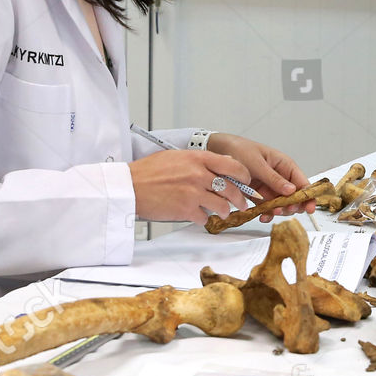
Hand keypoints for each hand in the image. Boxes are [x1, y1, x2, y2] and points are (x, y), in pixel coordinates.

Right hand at [129, 149, 253, 223]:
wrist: (130, 186)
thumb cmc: (149, 171)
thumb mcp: (176, 157)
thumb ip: (198, 161)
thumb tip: (218, 166)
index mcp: (197, 158)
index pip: (232, 165)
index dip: (244, 176)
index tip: (246, 181)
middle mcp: (198, 174)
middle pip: (231, 188)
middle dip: (240, 198)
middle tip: (241, 203)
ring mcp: (194, 193)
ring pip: (223, 205)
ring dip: (225, 211)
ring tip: (223, 212)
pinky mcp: (187, 210)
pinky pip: (205, 217)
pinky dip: (204, 218)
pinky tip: (199, 215)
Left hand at [207, 133, 315, 221]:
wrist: (219, 151)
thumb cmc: (240, 151)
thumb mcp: (258, 164)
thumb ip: (274, 178)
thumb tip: (291, 190)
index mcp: (284, 165)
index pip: (302, 182)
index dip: (308, 196)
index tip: (309, 208)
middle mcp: (280, 178)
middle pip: (295, 197)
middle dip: (292, 205)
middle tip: (285, 209)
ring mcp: (270, 188)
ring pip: (282, 205)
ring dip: (279, 211)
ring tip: (272, 212)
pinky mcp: (259, 196)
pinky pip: (268, 208)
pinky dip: (267, 214)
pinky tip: (263, 216)